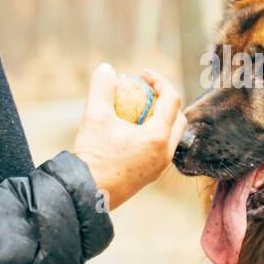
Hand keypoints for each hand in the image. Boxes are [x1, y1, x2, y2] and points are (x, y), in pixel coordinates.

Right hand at [73, 63, 185, 210]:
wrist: (86, 195)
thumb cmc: (92, 156)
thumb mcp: (94, 116)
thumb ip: (102, 88)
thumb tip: (107, 68)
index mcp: (159, 137)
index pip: (172, 100)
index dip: (159, 81)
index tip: (142, 75)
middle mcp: (165, 154)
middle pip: (177, 118)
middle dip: (165, 100)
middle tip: (144, 92)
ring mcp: (159, 168)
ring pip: (170, 136)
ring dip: (158, 119)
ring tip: (135, 110)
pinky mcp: (149, 176)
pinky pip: (159, 150)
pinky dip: (150, 135)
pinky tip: (127, 131)